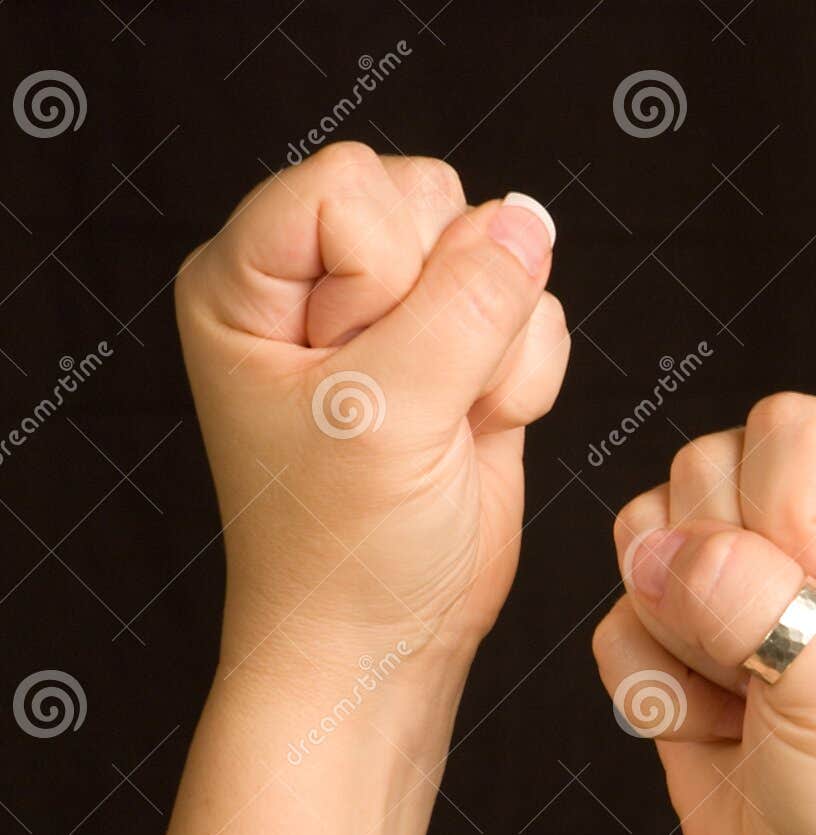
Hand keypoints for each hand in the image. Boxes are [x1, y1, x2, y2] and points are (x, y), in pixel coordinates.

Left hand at [96, 144, 567, 834]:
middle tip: (408, 396)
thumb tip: (527, 223)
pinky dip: (525, 379)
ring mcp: (400, 317)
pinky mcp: (463, 354)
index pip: (349, 184)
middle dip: (449, 304)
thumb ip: (464, 304)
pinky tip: (477, 432)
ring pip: (497, 252)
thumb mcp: (385, 415)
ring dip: (495, 348)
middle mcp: (319, 285)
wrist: (385, 640)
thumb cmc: (341, 550)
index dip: (383, 271)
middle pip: (432, 200)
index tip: (362, 366)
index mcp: (250, 279)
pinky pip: (536, 311)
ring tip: (443, 422)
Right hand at [592, 393, 815, 834]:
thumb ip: (745, 594)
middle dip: (723, 580)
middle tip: (782, 661)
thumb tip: (656, 550)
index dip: (782, 517)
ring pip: (649, 525)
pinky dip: (655, 679)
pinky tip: (721, 721)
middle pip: (707, 461)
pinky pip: (618, 606)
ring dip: (684, 632)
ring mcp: (752, 567)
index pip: (795, 427)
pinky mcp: (690, 621)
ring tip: (753, 691)